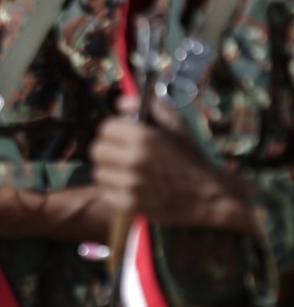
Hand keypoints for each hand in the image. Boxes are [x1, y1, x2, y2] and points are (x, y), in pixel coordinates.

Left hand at [92, 96, 256, 232]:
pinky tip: (129, 189)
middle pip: (97, 150)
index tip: (122, 137)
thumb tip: (120, 102)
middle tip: (121, 156)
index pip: (105, 128)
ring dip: (110, 172)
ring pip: (99, 173)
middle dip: (108, 151)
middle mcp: (135, 159)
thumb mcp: (177, 126)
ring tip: (128, 173)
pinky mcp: (130, 205)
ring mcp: (132, 184)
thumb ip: (150, 107)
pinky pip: (105, 193)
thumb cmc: (190, 159)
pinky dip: (114, 192)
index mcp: (144, 137)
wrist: (209, 197)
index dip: (114, 131)